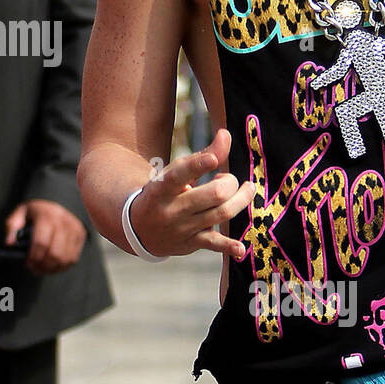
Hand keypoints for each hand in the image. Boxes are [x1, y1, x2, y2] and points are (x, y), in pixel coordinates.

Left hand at [3, 199, 87, 275]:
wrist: (58, 198)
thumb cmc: (36, 210)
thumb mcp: (20, 212)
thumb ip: (12, 226)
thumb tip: (9, 243)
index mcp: (46, 214)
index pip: (41, 241)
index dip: (33, 256)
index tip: (27, 263)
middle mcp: (63, 221)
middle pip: (55, 253)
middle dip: (43, 265)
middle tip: (34, 268)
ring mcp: (74, 228)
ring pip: (65, 258)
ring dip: (52, 268)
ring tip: (41, 269)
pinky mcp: (80, 235)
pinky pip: (73, 258)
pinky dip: (62, 266)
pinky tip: (52, 266)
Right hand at [125, 129, 251, 260]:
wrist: (138, 228)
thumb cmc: (164, 192)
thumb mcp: (174, 173)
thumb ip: (202, 155)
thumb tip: (226, 134)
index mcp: (162, 187)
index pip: (179, 175)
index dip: (198, 165)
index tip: (214, 159)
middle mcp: (172, 209)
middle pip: (213, 195)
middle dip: (230, 183)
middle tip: (227, 179)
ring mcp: (182, 228)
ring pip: (221, 214)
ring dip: (240, 199)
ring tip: (245, 190)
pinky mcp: (191, 243)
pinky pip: (213, 244)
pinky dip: (228, 246)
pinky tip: (240, 249)